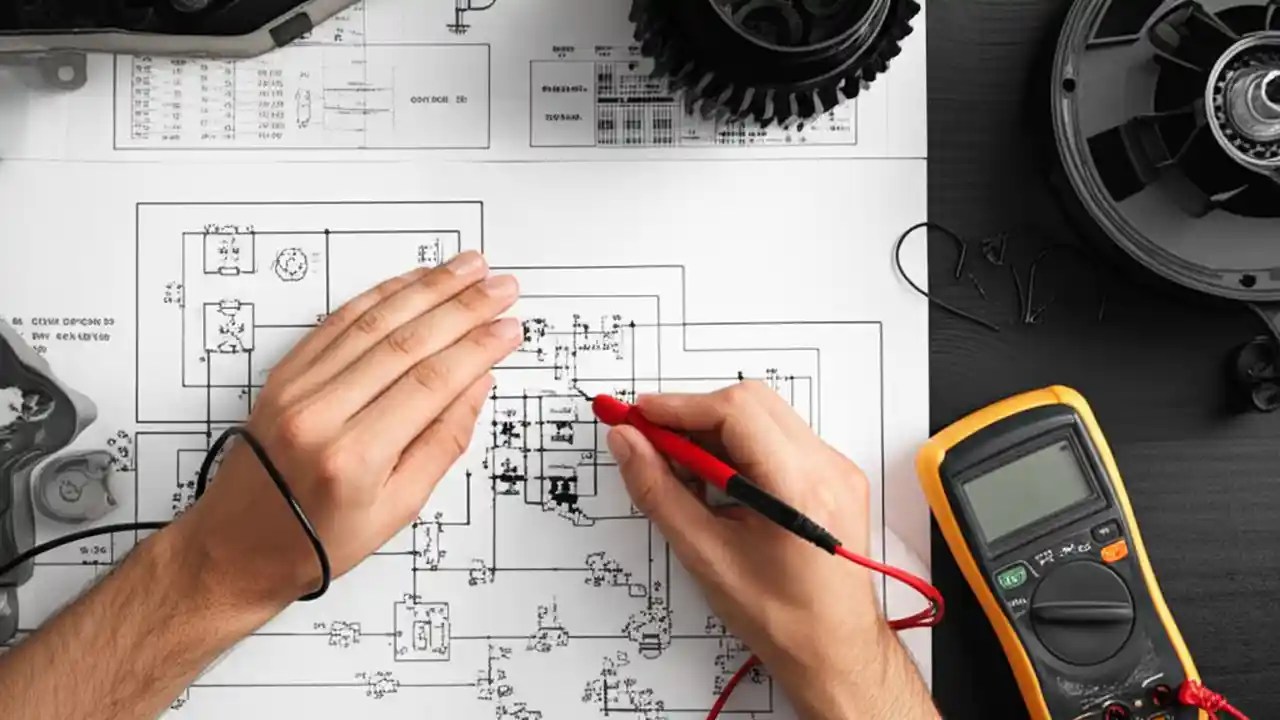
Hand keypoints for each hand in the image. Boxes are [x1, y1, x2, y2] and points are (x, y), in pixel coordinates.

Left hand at [171, 251, 520, 612]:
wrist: (236, 547)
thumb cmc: (315, 541)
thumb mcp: (397, 509)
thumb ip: (442, 443)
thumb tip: (476, 384)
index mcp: (353, 458)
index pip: (431, 384)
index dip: (476, 349)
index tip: (509, 327)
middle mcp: (320, 415)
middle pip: (406, 344)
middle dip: (462, 308)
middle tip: (501, 287)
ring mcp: (296, 389)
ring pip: (374, 322)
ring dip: (427, 288)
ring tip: (468, 268)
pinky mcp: (284, 374)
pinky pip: (339, 321)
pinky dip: (380, 295)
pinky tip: (413, 280)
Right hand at [607, 381, 934, 719]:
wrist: (834, 650)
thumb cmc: (780, 617)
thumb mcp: (706, 555)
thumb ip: (660, 491)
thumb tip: (628, 444)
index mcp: (800, 488)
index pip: (735, 412)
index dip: (679, 407)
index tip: (637, 417)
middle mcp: (828, 468)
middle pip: (751, 403)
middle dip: (694, 416)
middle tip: (651, 440)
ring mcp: (837, 469)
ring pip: (765, 416)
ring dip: (716, 431)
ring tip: (683, 470)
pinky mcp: (834, 476)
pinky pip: (780, 437)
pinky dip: (740, 446)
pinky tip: (717, 482)